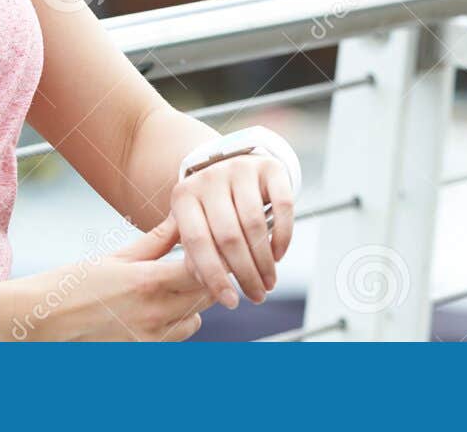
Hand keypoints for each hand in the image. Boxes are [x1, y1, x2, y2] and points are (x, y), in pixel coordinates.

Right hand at [18, 214, 212, 341]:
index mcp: (148, 283)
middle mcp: (155, 315)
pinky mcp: (143, 356)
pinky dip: (174, 325)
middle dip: (205, 279)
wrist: (42, 323)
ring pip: (194, 321)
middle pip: (206, 297)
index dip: (212, 258)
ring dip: (190, 305)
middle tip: (190, 265)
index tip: (207, 248)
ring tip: (167, 290)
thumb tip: (181, 218)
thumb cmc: (74, 285)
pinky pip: (175, 339)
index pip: (204, 271)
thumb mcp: (115, 257)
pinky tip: (153, 312)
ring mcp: (150, 340)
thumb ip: (155, 241)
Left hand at [169, 152, 295, 308]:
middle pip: (229, 235)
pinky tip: (278, 255)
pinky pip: (282, 205)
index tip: (230, 302)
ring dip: (264, 261)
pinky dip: (282, 235)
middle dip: (245, 273)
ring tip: (269, 282)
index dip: (213, 276)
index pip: (197, 241)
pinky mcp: (269, 166)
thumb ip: (193, 252)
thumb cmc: (209, 207)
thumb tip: (205, 282)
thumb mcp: (191, 223)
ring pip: (255, 223)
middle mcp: (210, 178)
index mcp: (184, 196)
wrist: (230, 164)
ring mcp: (240, 168)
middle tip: (257, 296)